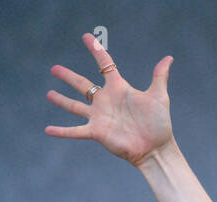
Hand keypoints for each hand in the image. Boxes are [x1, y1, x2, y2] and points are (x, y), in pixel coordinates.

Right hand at [45, 34, 174, 166]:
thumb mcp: (159, 97)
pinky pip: (75, 131)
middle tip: (54, 68)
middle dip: (68, 76)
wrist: (156, 149)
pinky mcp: (97, 132)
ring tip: (49, 94)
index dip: (96, 50)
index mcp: (119, 89)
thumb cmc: (159, 124)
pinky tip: (48, 130)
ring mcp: (99, 117)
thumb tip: (168, 58)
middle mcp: (106, 101)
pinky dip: (62, 131)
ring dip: (61, 100)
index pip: (105, 64)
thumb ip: (159, 77)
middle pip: (82, 84)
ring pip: (74, 106)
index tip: (86, 37)